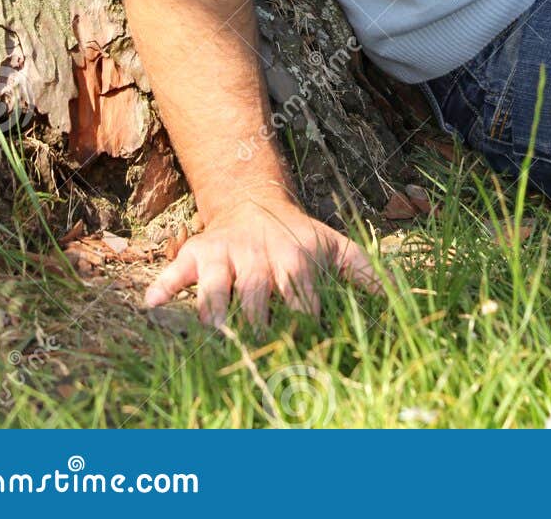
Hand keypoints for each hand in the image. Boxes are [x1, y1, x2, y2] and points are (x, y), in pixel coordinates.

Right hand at [143, 194, 383, 326]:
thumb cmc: (299, 237)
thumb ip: (363, 273)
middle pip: (256, 294)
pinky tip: (152, 304)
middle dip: (257, 321)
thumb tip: (398, 301)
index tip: (307, 346)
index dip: (302, 320)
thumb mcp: (334, 246)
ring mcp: (224, 254)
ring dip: (214, 310)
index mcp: (293, 256)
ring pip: (216, 286)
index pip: (298, 293)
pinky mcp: (196, 254)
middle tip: (260, 350)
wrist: (254, 202)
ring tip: (217, 334)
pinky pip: (175, 269)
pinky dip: (163, 285)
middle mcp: (257, 254)